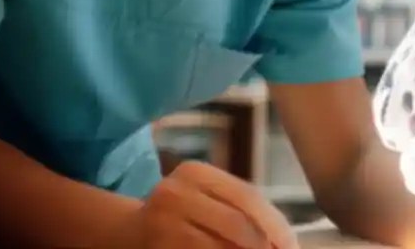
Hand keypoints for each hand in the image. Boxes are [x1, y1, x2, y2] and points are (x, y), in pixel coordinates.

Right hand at [101, 161, 297, 248]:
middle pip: (237, 223)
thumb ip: (241, 213)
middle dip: (264, 246)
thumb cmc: (180, 218)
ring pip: (220, 246)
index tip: (291, 245)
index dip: (275, 224)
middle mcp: (175, 192)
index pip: (248, 197)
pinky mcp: (157, 246)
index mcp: (195, 172)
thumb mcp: (207, 202)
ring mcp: (161, 221)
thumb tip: (284, 241)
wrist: (123, 235)